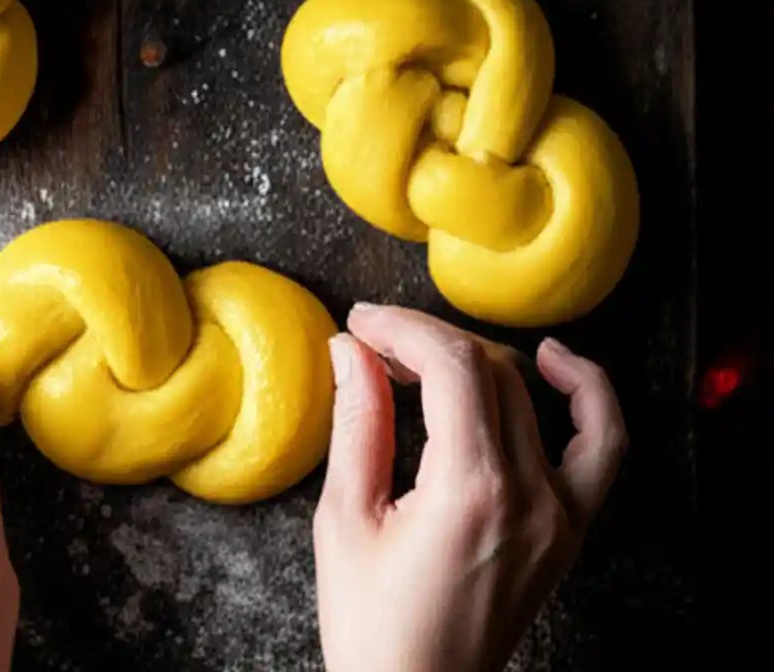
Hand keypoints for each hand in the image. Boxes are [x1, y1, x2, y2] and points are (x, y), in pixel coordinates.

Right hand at [315, 304, 626, 671]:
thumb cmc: (371, 624)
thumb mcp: (345, 520)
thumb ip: (357, 424)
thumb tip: (352, 351)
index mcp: (471, 491)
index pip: (454, 368)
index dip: (404, 329)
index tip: (363, 323)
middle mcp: (530, 495)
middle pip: (491, 372)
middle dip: (427, 341)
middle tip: (374, 344)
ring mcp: (561, 513)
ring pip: (532, 395)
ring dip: (479, 361)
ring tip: (428, 358)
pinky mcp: (570, 528)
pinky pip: (602, 444)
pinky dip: (586, 394)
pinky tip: (552, 362)